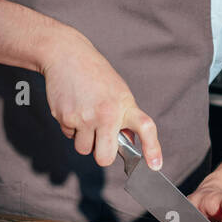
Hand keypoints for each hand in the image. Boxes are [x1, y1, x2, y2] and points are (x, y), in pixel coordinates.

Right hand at [39, 24, 160, 168]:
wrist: (67, 55)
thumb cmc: (96, 74)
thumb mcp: (118, 91)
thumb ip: (124, 117)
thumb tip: (126, 143)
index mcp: (125, 105)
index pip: (146, 128)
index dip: (153, 149)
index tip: (155, 165)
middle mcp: (106, 114)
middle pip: (105, 157)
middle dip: (103, 154)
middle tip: (102, 142)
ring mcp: (84, 117)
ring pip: (84, 149)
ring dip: (85, 140)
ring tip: (85, 117)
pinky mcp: (65, 117)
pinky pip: (70, 136)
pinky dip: (71, 127)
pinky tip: (74, 107)